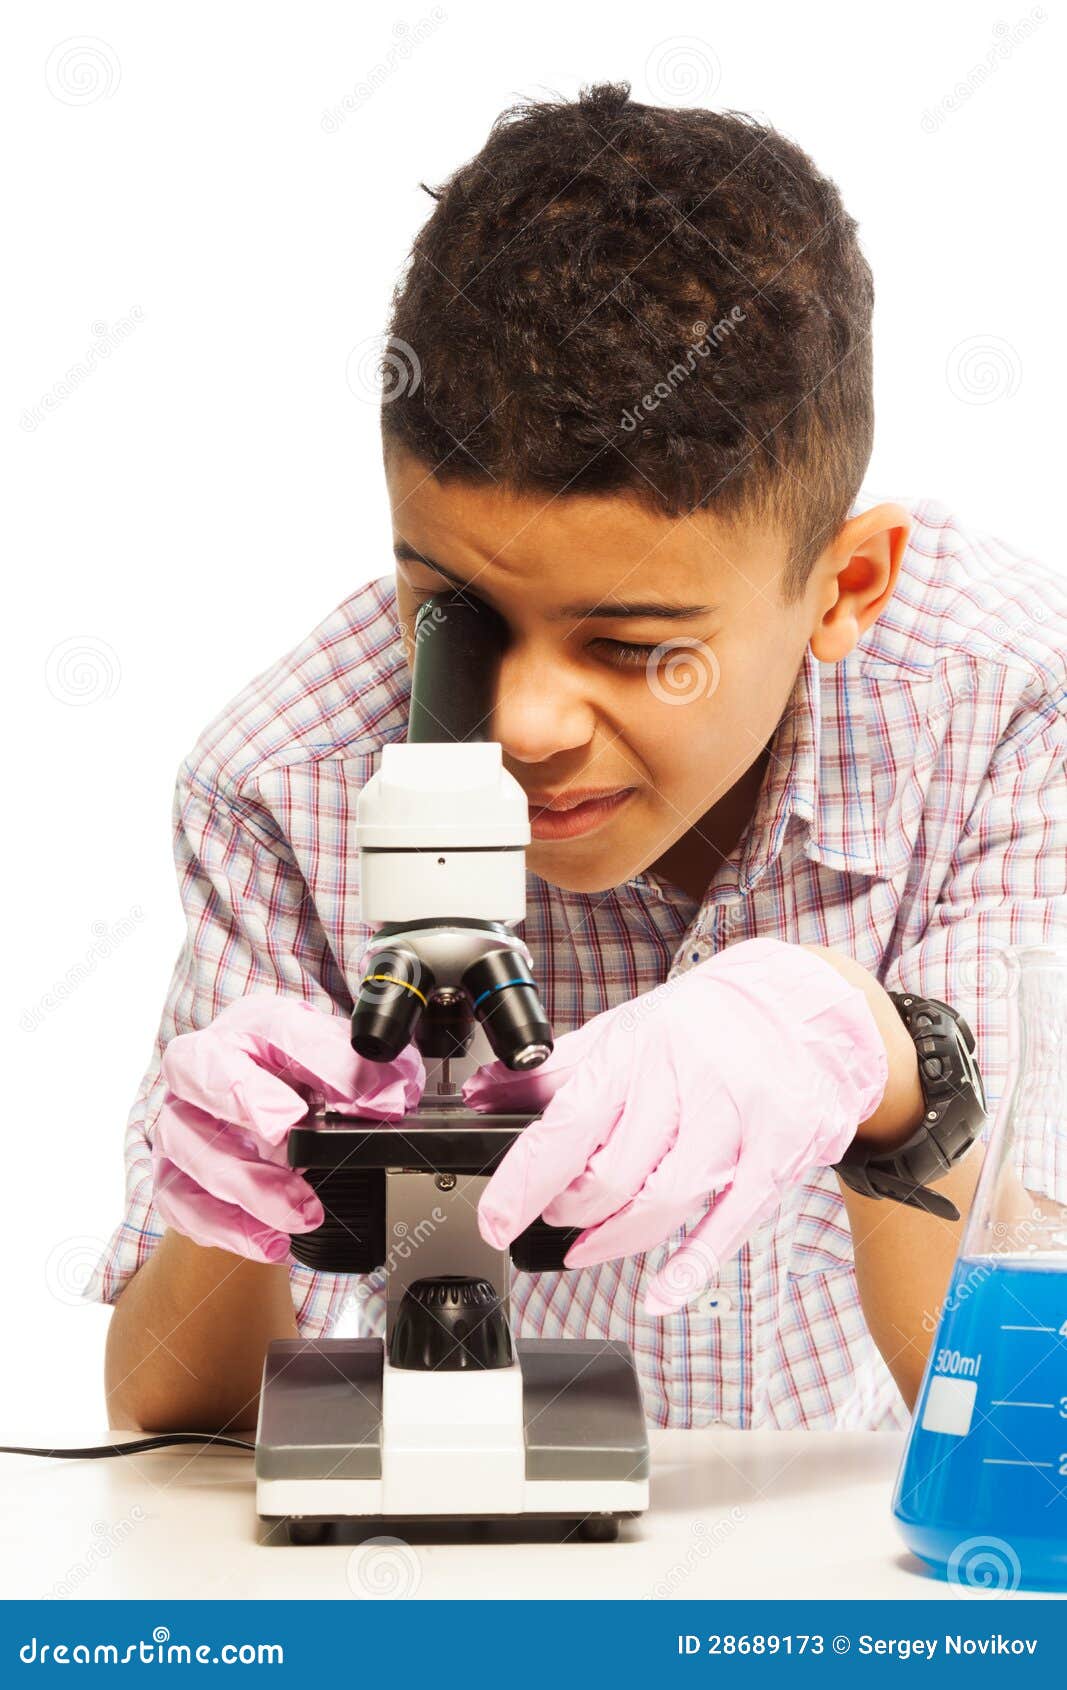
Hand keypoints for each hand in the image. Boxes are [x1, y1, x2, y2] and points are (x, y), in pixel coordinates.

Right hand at [151, 994, 423, 1263]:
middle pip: (199, 1068)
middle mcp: (203, 1066)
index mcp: (252, 1026)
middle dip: (244, 1096)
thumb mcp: (339, 1068)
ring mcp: (179, 1121)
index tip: (376, 1099)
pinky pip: (182, 1203)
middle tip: (288, 1128)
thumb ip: (373, 1073)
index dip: (329, 1061)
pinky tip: (271, 1242)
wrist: (253, 1126)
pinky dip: (228, 1227)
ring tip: (303, 1211)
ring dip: (249, 1183)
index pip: (280, 1029)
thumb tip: (398, 1091)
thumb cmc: (293, 1084)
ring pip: (189, 1145)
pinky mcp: (169, 1175)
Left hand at [466, 938, 887, 1314]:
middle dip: (570, 1209)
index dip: (523, 1183)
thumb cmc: (701, 1025)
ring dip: (614, 1240)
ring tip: (588, 1244)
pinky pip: (729, 1221)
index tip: (494, 1221)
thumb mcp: (621, 1031)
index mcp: (633, 1049)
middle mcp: (683, 1080)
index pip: (566, 1125)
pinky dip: (691, 1268)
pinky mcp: (778, 1150)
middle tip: (558, 1211)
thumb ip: (552, 1071)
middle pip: (611, 1176)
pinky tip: (661, 1293)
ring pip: (663, 1203)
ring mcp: (734, 1117)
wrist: (798, 1006)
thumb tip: (483, 1094)